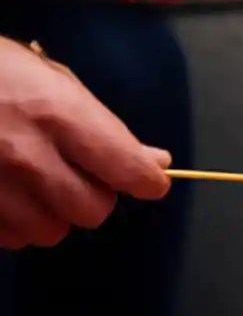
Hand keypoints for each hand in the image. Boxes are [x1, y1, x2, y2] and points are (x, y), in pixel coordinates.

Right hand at [0, 37, 170, 248]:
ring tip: (31, 182)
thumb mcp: (47, 77)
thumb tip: (155, 161)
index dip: (144, 180)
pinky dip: (15, 223)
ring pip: (52, 231)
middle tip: (73, 172)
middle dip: (91, 195)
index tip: (144, 179)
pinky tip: (5, 193)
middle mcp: (26, 154)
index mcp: (56, 113)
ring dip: (51, 213)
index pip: (128, 170)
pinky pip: (11, 238)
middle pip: (94, 210)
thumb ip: (101, 124)